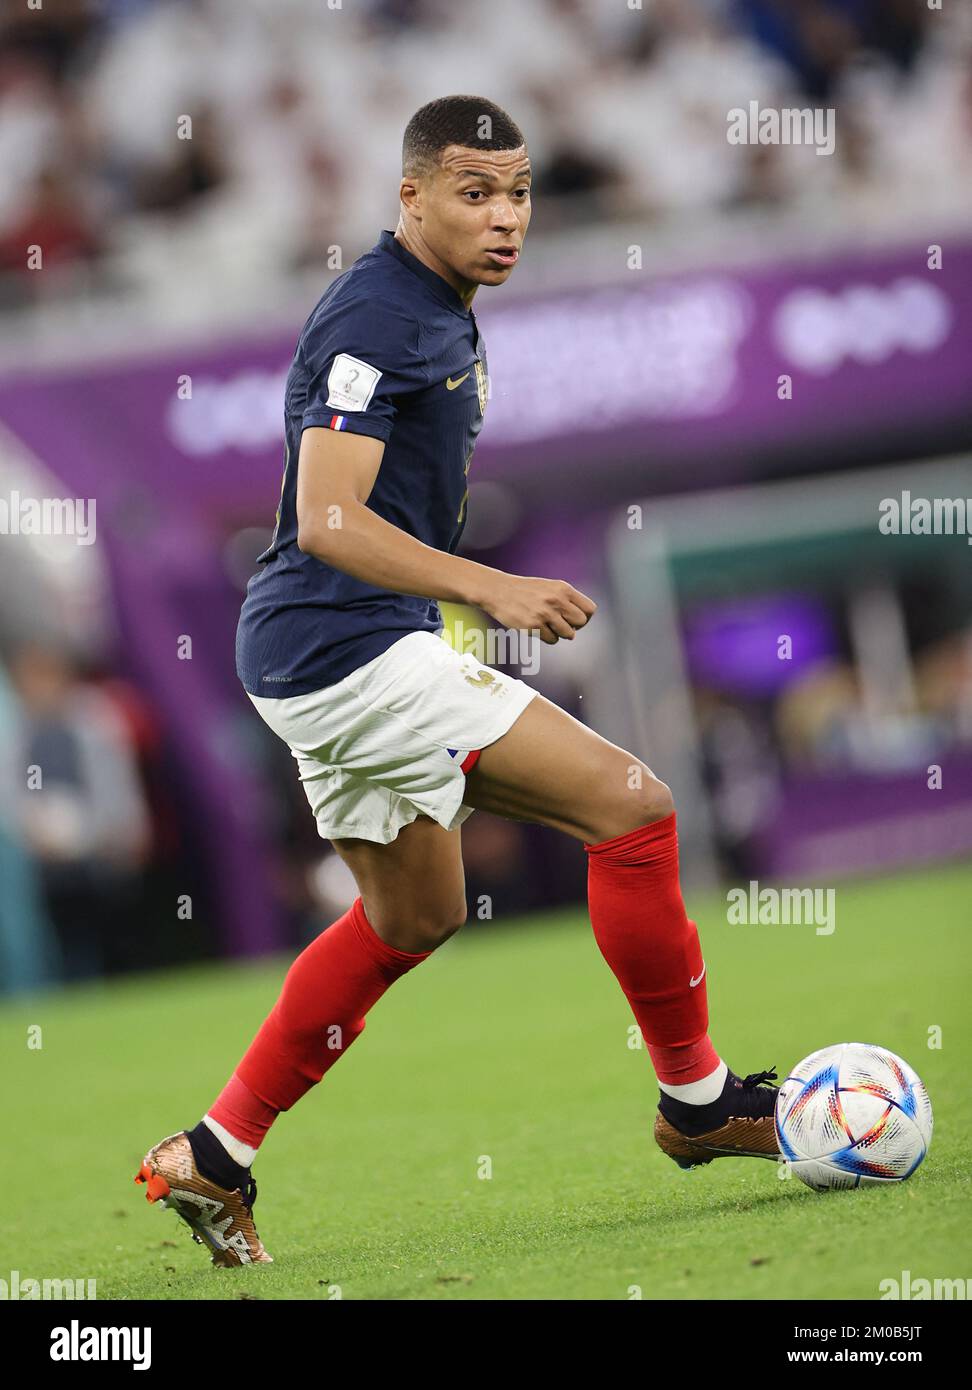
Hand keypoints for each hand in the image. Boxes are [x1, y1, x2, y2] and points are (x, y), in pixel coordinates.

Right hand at [478, 573, 596, 643]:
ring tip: (548, 626)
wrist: (498, 590)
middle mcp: (556, 600)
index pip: (590, 609)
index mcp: (563, 589)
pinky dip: (547, 637)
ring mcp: (545, 614)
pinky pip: (552, 640)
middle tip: (562, 624)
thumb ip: (567, 599)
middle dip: (574, 627)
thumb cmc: (525, 590)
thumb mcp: (550, 587)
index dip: (585, 617)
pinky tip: (537, 628)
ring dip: (560, 633)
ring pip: (568, 634)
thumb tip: (583, 618)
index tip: (575, 619)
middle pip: (581, 623)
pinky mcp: (534, 626)